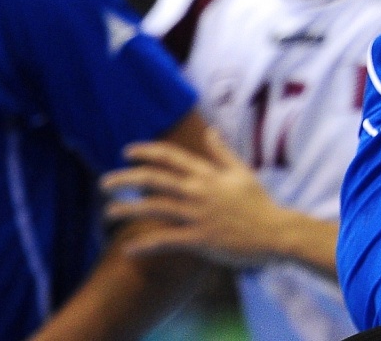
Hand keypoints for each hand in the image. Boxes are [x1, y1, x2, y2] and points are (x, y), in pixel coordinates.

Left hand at [100, 126, 299, 269]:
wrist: (276, 232)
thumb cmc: (260, 203)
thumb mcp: (243, 172)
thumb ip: (222, 153)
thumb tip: (209, 132)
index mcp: (207, 174)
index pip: (170, 156)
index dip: (146, 152)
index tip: (127, 152)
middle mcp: (198, 191)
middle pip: (154, 179)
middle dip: (125, 179)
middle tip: (104, 183)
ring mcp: (198, 214)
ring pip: (155, 208)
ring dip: (128, 210)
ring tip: (108, 212)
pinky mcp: (199, 238)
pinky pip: (166, 240)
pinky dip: (145, 245)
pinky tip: (128, 249)